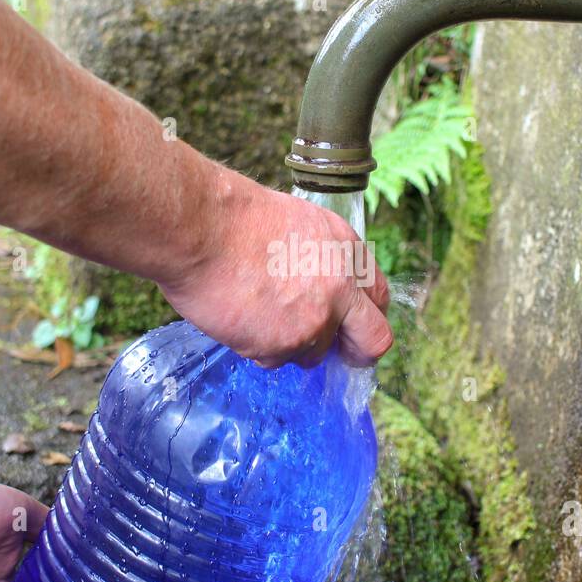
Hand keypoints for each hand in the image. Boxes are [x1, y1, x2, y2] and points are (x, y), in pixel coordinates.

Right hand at [161, 179, 392, 367]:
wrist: (201, 230)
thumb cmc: (236, 221)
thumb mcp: (300, 224)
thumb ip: (324, 261)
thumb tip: (327, 292)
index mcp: (348, 253)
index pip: (380, 299)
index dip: (365, 318)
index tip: (353, 328)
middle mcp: (341, 290)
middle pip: (370, 342)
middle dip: (355, 353)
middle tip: (337, 354)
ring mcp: (314, 322)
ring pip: (312, 353)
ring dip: (289, 343)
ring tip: (256, 312)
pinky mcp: (282, 346)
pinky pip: (273, 360)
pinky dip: (257, 346)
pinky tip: (239, 317)